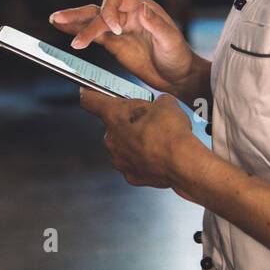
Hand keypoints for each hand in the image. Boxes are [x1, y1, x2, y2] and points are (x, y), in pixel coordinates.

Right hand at [50, 0, 198, 99]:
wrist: (178, 77)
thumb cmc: (179, 57)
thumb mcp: (171, 41)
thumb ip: (157, 25)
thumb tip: (143, 8)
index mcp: (141, 7)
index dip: (109, 10)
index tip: (113, 30)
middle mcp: (128, 15)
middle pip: (99, 7)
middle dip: (80, 13)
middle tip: (61, 19)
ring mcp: (119, 29)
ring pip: (92, 20)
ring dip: (74, 20)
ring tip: (55, 20)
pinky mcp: (114, 44)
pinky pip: (93, 35)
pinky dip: (79, 32)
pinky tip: (65, 30)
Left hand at [79, 89, 196, 197]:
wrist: (181, 162)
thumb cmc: (170, 131)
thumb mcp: (166, 103)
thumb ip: (156, 102)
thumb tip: (160, 105)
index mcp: (114, 115)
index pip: (90, 101)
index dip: (90, 95)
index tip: (87, 94)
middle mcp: (111, 138)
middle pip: (113, 125)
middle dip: (128, 122)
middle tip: (147, 121)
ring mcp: (119, 159)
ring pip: (123, 146)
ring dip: (135, 142)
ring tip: (156, 140)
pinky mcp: (131, 175)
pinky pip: (134, 164)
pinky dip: (144, 160)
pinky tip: (158, 156)